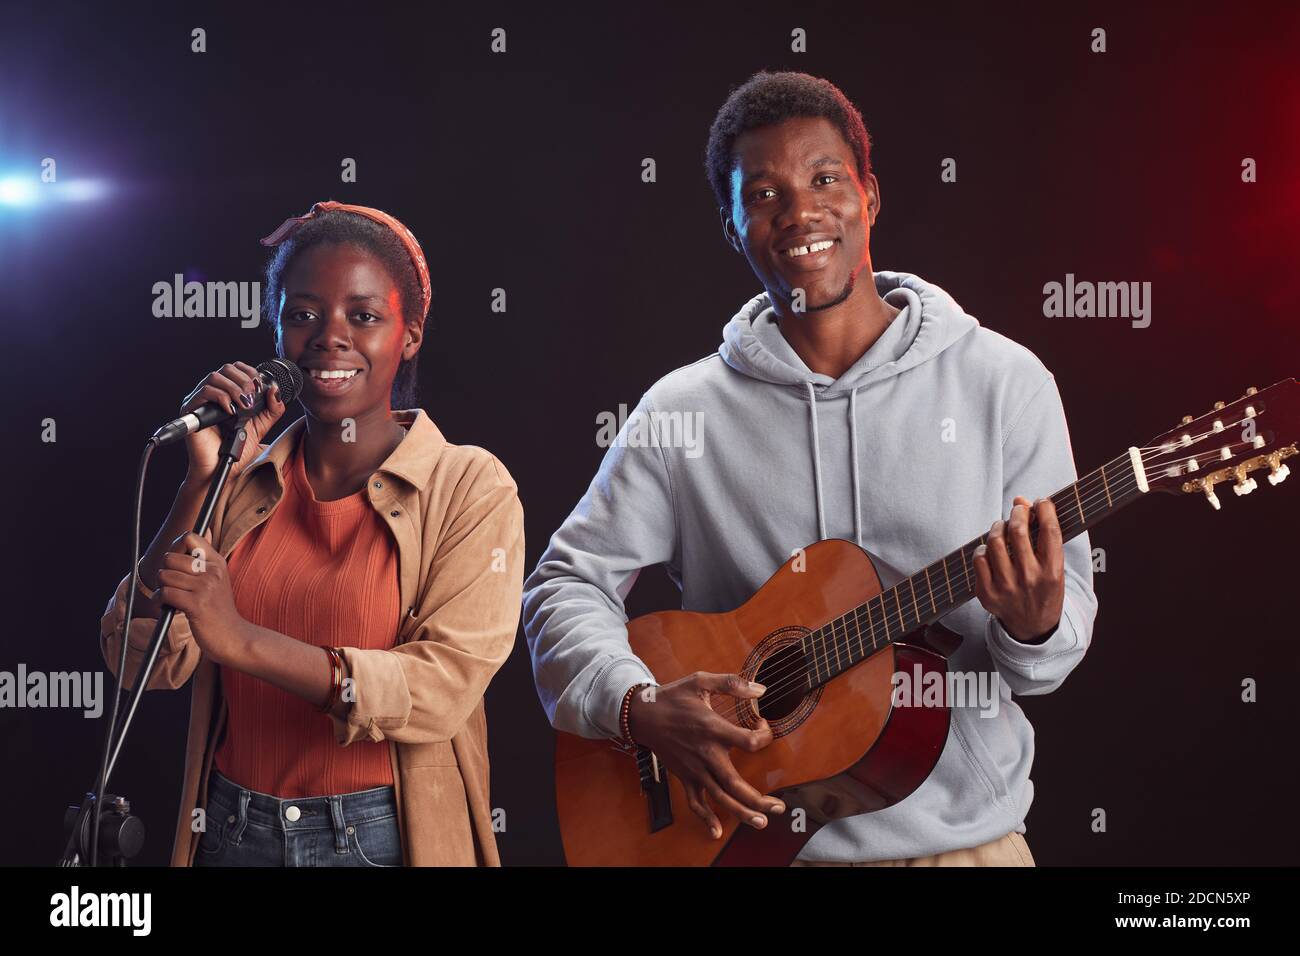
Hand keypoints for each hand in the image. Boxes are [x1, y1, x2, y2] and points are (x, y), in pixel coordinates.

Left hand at [153, 531, 249, 665]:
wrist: (233, 636)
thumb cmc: (220, 609)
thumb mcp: (219, 578)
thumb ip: (206, 557)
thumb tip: (201, 533)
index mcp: (217, 563)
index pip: (190, 537)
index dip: (176, 548)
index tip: (176, 564)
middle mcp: (212, 571)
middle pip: (170, 557)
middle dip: (164, 572)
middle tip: (171, 585)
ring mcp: (205, 587)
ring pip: (164, 576)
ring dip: (160, 588)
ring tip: (169, 597)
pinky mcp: (196, 604)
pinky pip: (165, 593)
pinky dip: (159, 601)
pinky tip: (165, 606)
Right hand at [180, 361, 286, 485]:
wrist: (222, 468)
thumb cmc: (237, 448)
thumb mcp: (261, 426)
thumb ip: (272, 409)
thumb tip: (275, 390)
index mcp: (227, 392)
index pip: (236, 369)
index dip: (249, 372)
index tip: (260, 386)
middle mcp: (212, 393)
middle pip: (226, 369)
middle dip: (243, 381)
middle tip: (252, 399)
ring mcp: (200, 400)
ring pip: (214, 377)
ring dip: (234, 388)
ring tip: (243, 406)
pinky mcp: (190, 409)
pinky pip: (203, 393)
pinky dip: (220, 397)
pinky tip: (230, 411)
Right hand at [625, 672, 784, 838]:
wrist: (643, 716)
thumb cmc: (673, 698)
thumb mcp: (700, 681)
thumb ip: (732, 684)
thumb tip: (761, 691)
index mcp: (712, 729)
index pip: (748, 742)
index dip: (764, 736)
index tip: (763, 726)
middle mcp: (705, 754)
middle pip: (735, 782)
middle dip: (758, 798)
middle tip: (779, 807)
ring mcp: (694, 769)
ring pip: (719, 796)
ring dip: (741, 812)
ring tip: (761, 821)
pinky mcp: (685, 777)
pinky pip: (695, 802)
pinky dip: (705, 818)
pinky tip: (717, 832)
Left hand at [972, 495, 1064, 642]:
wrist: (1034, 629)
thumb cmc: (1044, 590)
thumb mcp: (1053, 567)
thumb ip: (1041, 534)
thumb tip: (1021, 500)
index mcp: (1052, 573)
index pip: (1050, 531)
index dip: (1045, 509)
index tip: (1042, 502)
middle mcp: (1030, 579)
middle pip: (1018, 532)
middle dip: (1018, 512)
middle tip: (1019, 509)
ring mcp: (1006, 588)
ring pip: (995, 542)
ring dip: (999, 527)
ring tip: (1003, 526)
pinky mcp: (987, 594)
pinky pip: (979, 559)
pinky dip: (983, 549)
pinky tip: (990, 549)